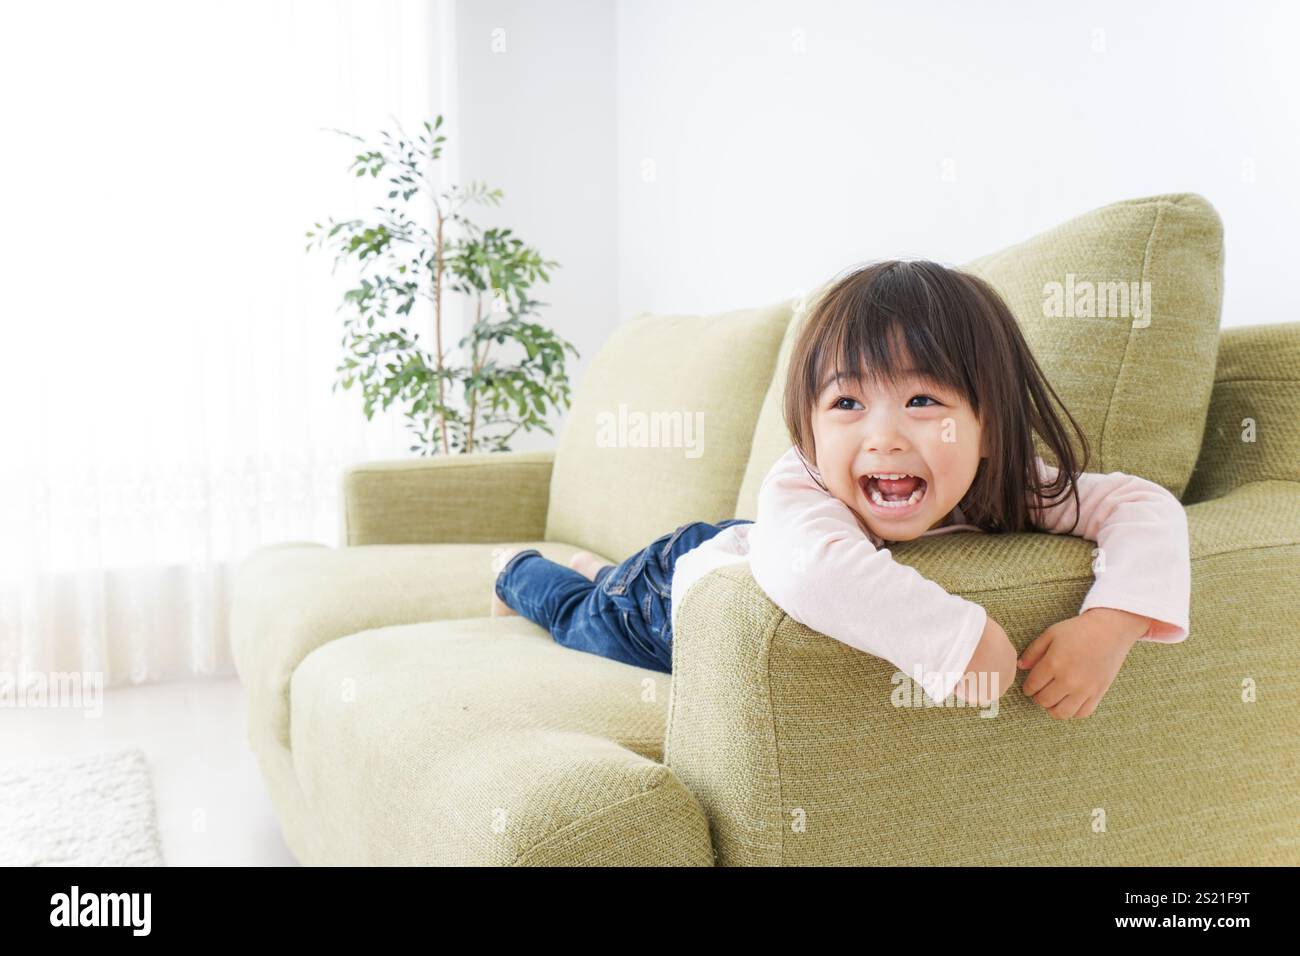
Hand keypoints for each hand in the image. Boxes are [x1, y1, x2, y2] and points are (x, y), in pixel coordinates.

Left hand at [1017, 608, 1150, 719]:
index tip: (1029, 687)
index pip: (1032, 686)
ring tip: (1053, 699)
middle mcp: (1068, 679)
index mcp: (1053, 663)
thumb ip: (1033, 651)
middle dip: (1038, 697)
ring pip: (1062, 713)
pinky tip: (1070, 701)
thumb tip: (1020, 666)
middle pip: (1044, 701)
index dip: (1027, 688)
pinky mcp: (1098, 693)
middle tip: (1040, 691)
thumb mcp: (1050, 634)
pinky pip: (1082, 713)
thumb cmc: (1078, 630)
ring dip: (1053, 708)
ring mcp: (1085, 689)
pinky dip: (1073, 711)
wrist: (1110, 630)